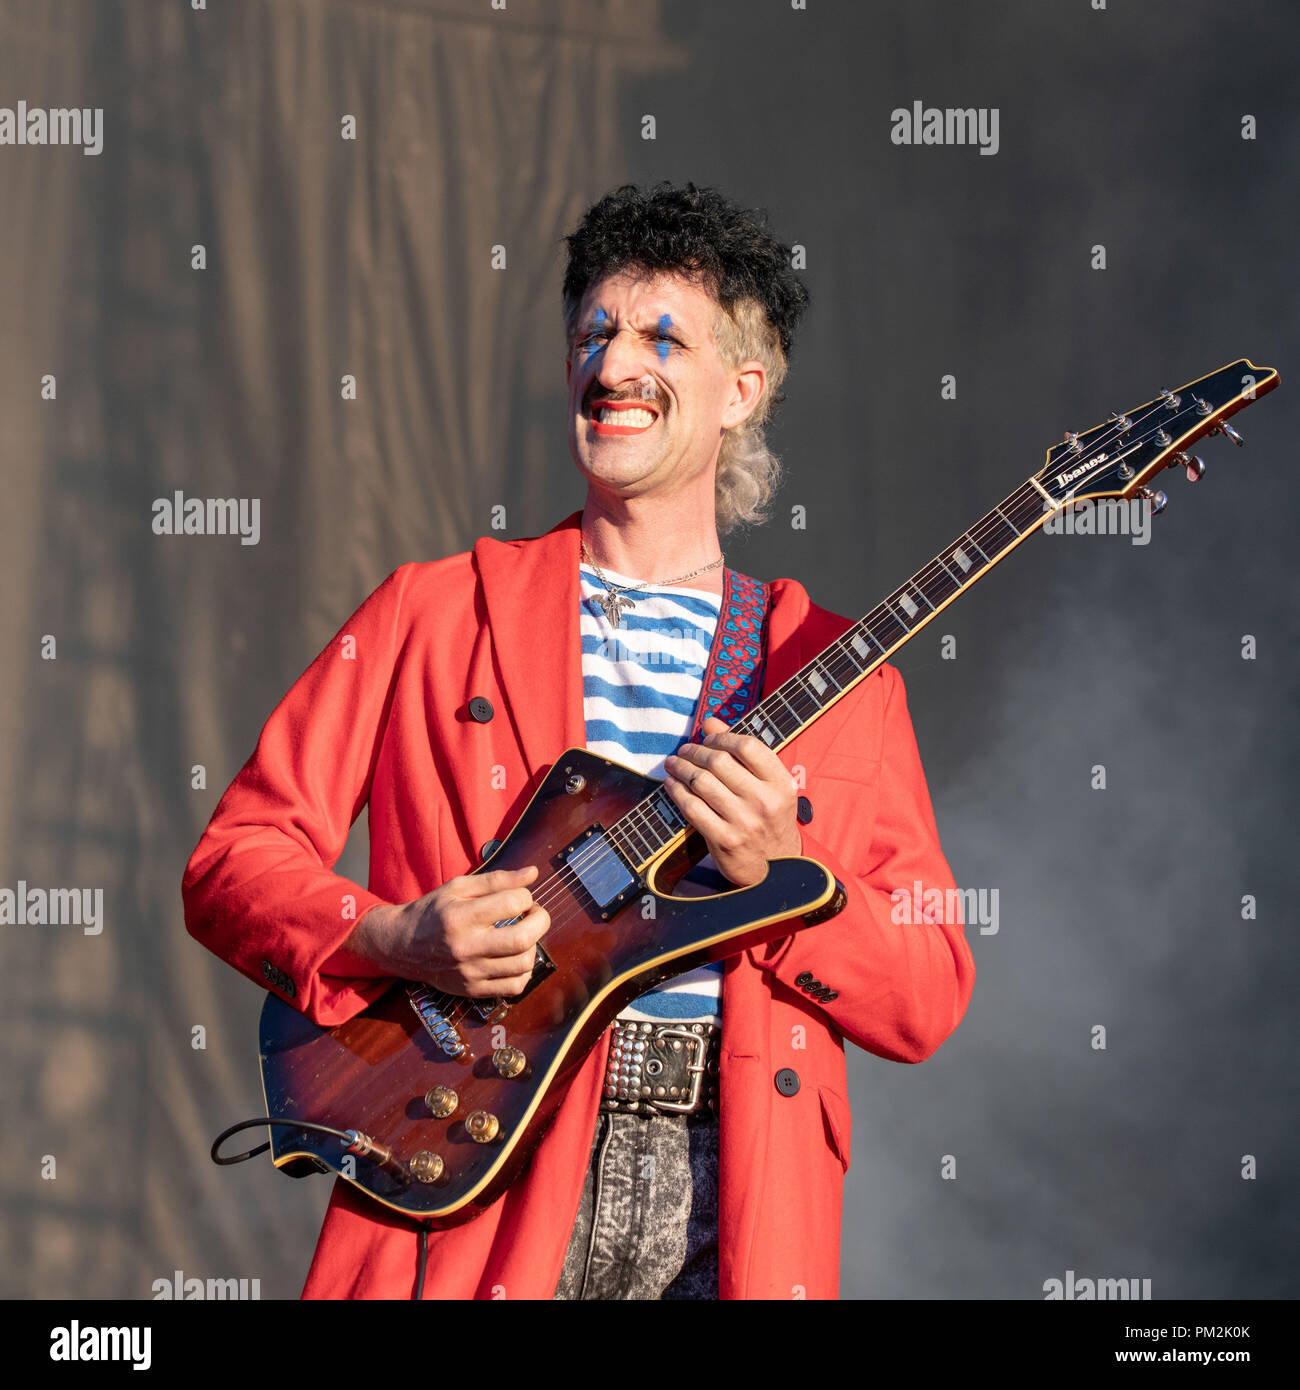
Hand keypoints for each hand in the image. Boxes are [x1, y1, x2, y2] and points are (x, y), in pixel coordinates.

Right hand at [350, 866, 549, 996]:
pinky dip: (524, 971)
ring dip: (533, 946)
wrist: (403, 946)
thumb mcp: (459, 887)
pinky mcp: (473, 990)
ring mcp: (470, 973)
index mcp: (460, 916)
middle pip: (522, 939)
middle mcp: (465, 947)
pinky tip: (516, 957)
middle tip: (534, 914)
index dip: (526, 896)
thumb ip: (497, 879)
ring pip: (523, 965)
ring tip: (523, 934)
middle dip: (540, 921)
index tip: (521, 897)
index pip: (512, 903)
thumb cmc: (433, 912)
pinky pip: (515, 987)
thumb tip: (532, 873)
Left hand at [663, 715, 800, 886]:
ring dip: (681, 768)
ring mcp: (743, 822)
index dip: (722, 737)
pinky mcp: (723, 840)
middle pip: (719, 762)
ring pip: (701, 782)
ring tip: (674, 763)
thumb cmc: (770, 820)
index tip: (709, 739)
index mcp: (781, 784)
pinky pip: (691, 807)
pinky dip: (676, 791)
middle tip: (685, 750)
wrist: (776, 869)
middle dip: (695, 751)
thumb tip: (710, 722)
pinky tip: (672, 784)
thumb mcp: (770, 786)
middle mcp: (764, 801)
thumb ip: (744, 753)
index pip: (748, 746)